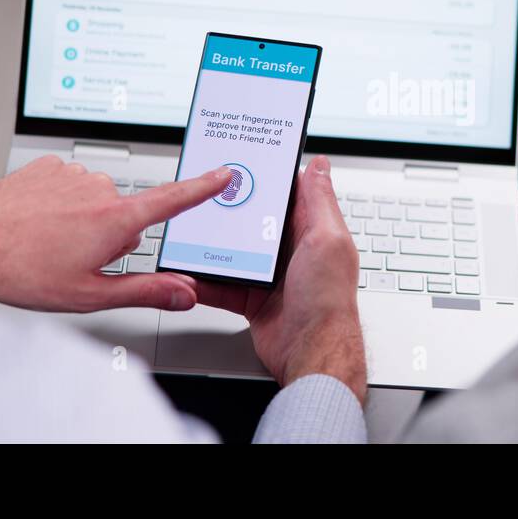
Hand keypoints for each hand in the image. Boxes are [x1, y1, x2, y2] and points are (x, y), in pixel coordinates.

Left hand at [0, 155, 234, 311]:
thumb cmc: (23, 272)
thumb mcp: (92, 294)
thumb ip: (147, 291)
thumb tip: (186, 293)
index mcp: (117, 221)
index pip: (174, 200)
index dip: (203, 187)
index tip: (223, 173)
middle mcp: (100, 190)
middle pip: (126, 213)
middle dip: (111, 234)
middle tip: (76, 258)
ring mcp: (73, 176)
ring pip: (96, 200)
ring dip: (82, 219)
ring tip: (49, 241)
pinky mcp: (49, 166)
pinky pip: (69, 185)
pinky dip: (59, 202)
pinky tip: (37, 222)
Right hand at [193, 155, 365, 402]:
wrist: (311, 353)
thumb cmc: (328, 300)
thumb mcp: (326, 239)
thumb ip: (319, 201)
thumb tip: (320, 166)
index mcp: (313, 232)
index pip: (289, 197)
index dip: (270, 181)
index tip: (246, 165)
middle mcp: (293, 253)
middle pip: (256, 223)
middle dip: (233, 213)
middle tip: (206, 199)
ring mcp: (271, 277)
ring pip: (235, 254)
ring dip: (214, 248)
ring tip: (191, 234)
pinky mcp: (253, 300)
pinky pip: (223, 286)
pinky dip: (205, 282)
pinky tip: (189, 274)